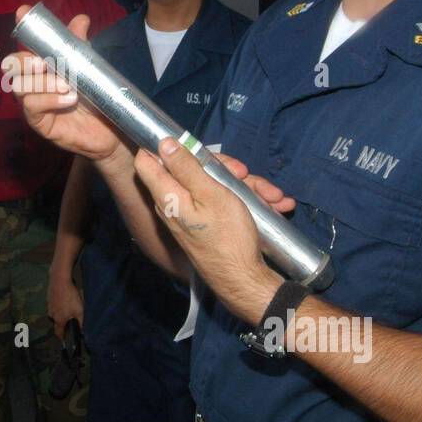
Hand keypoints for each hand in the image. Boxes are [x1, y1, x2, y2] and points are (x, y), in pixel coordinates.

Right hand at [4, 4, 128, 167]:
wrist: (111, 130)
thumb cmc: (95, 98)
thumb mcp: (88, 68)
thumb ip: (80, 46)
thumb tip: (80, 19)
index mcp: (41, 65)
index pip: (25, 43)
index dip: (22, 26)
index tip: (22, 12)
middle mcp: (32, 82)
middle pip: (12, 66)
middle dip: (24, 60)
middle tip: (44, 62)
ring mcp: (32, 103)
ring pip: (20, 86)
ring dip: (42, 83)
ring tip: (67, 85)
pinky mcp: (38, 123)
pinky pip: (32, 107)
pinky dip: (49, 100)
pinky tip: (69, 99)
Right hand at [47, 269, 83, 338]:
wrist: (60, 280)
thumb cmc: (70, 296)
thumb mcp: (79, 310)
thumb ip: (81, 322)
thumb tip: (83, 332)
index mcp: (59, 319)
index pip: (58, 333)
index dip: (61, 337)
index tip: (63, 339)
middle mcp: (52, 314)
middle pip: (57, 322)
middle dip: (63, 322)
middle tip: (71, 317)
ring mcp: (49, 305)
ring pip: (55, 312)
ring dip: (61, 312)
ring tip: (69, 306)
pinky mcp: (49, 298)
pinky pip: (54, 304)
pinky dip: (59, 304)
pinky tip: (65, 298)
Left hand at [132, 141, 287, 323]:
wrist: (243, 281)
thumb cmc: (228, 236)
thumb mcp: (211, 194)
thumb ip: (185, 168)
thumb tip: (162, 142)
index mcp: (167, 195)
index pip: (147, 161)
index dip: (165, 145)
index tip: (190, 141)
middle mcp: (172, 204)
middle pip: (189, 170)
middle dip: (223, 168)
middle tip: (246, 174)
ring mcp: (189, 214)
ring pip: (213, 185)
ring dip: (245, 187)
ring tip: (273, 197)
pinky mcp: (205, 224)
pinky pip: (221, 202)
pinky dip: (246, 201)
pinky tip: (272, 206)